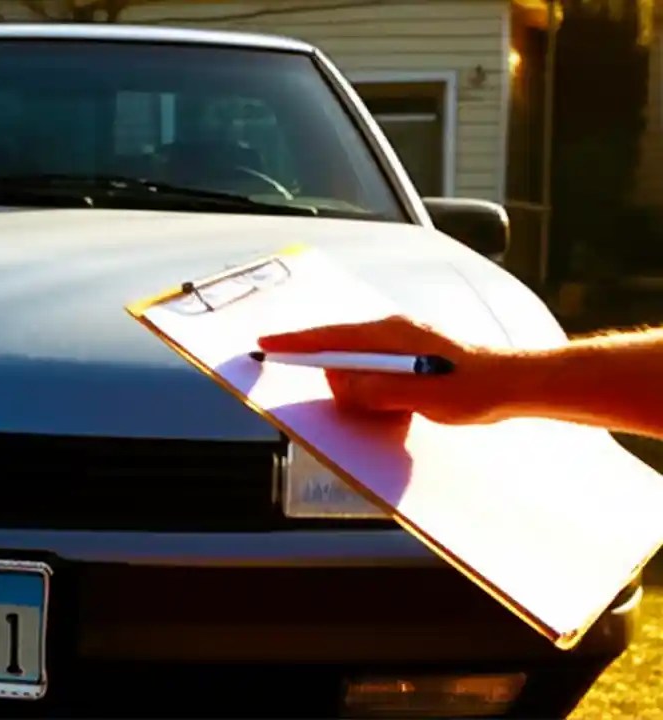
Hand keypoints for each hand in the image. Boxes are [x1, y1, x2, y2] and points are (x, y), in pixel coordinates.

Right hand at [257, 315, 515, 424]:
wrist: (514, 384)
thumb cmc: (474, 387)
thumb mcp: (419, 395)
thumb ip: (375, 389)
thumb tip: (341, 385)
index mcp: (393, 333)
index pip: (332, 336)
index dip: (297, 342)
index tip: (268, 344)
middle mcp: (395, 331)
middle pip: (341, 346)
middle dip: (324, 366)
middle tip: (321, 389)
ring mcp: (405, 341)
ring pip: (359, 359)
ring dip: (353, 381)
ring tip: (365, 404)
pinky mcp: (414, 354)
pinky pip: (377, 366)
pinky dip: (368, 382)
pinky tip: (379, 401)